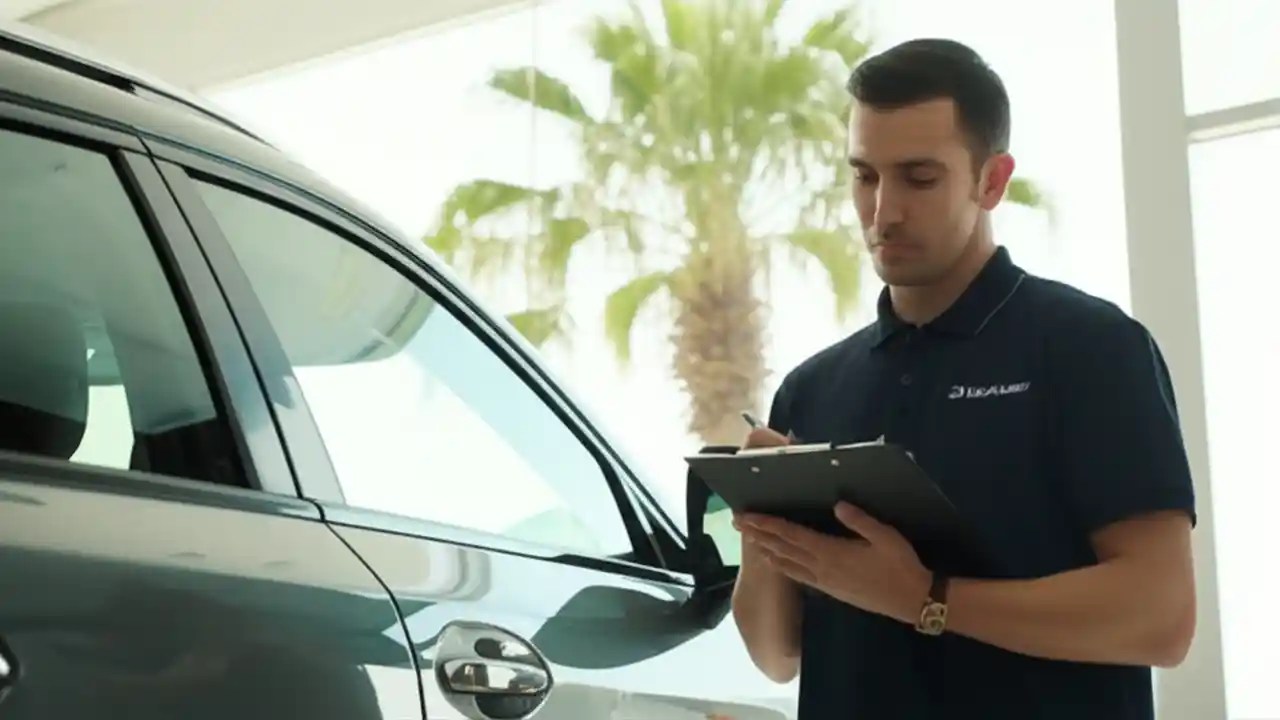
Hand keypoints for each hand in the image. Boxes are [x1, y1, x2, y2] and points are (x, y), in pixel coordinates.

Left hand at [736, 502, 931, 623]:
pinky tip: (777, 562)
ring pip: (787, 564)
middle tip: (738, 523)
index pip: (792, 535)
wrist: (911, 601)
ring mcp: (824, 581)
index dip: (768, 524)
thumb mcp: (885, 537)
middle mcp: (821, 568)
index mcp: (831, 552)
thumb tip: (837, 504)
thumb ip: (860, 520)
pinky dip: (783, 566)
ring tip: (750, 540)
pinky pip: (799, 576)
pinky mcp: (830, 590)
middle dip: (759, 535)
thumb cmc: (900, 565)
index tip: (749, 516)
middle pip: (782, 549)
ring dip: (767, 550)